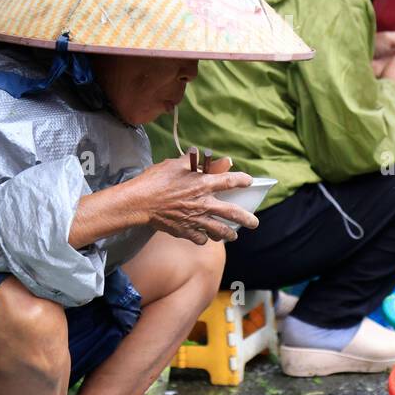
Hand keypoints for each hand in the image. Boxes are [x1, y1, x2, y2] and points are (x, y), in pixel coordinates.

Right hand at [126, 154, 258, 244]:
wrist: (139, 202)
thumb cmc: (156, 180)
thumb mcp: (176, 164)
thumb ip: (194, 161)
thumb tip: (204, 156)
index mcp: (203, 184)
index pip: (230, 181)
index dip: (242, 180)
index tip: (249, 181)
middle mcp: (203, 203)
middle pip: (232, 213)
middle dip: (247, 219)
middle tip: (254, 223)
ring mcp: (195, 219)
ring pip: (219, 230)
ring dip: (228, 234)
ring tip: (233, 235)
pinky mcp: (185, 231)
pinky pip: (201, 238)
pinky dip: (204, 238)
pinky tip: (205, 236)